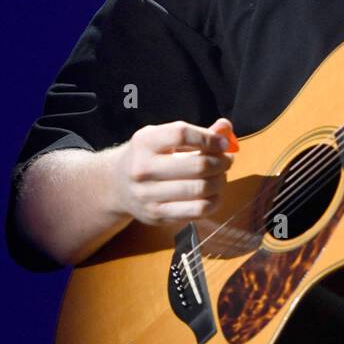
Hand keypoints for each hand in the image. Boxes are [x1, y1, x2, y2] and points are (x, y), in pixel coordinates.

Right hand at [109, 117, 236, 224]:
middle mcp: (142, 168)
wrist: (116, 185)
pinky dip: (214, 201)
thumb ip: (195, 133)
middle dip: (221, 163)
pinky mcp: (157, 215)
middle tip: (227, 160)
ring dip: (220, 181)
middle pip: (197, 166)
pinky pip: (197, 210)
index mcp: (144, 142)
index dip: (209, 138)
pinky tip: (214, 194)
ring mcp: (148, 195)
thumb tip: (225, 128)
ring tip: (221, 176)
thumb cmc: (148, 157)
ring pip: (200, 189)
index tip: (223, 143)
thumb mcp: (163, 138)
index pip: (182, 134)